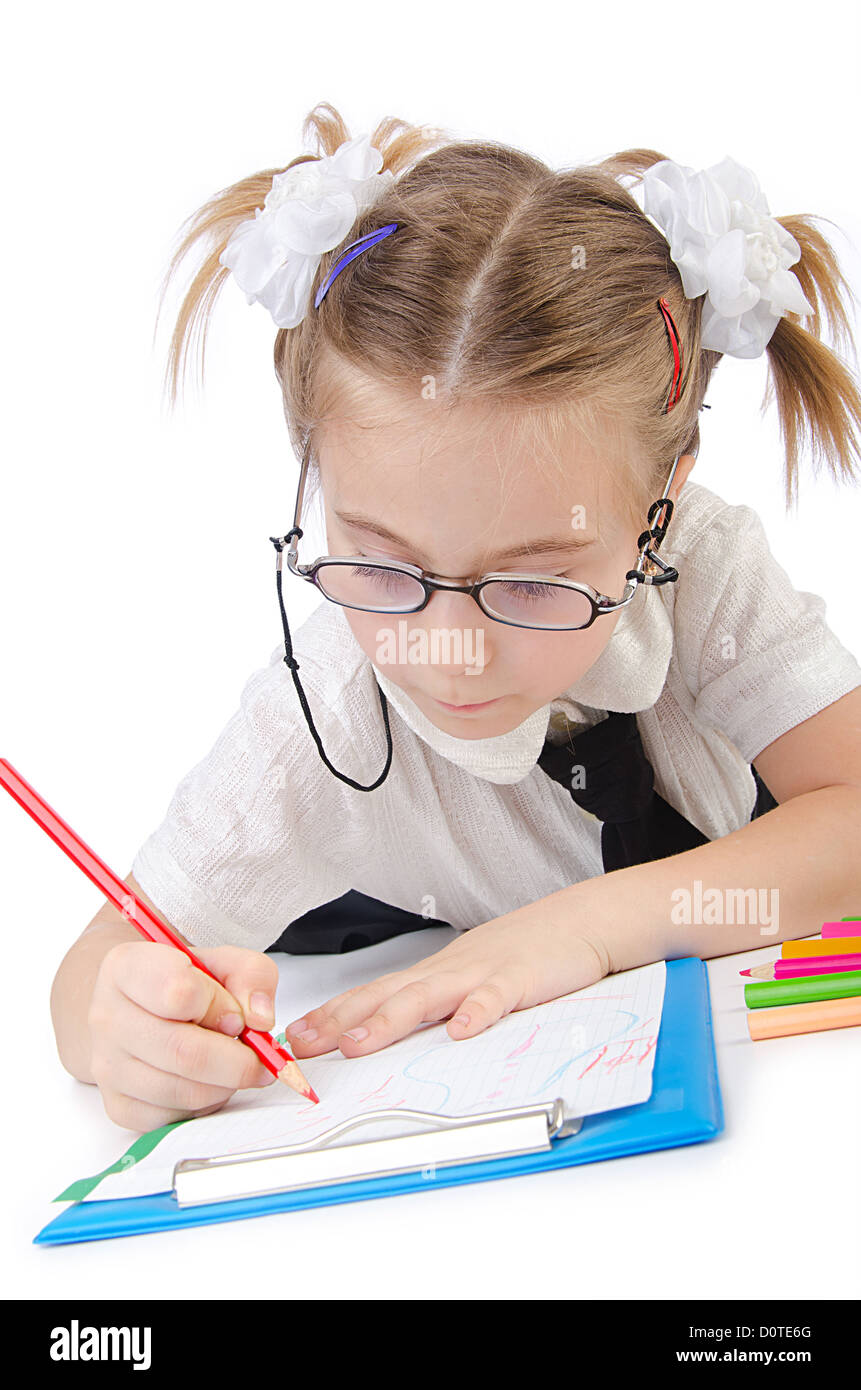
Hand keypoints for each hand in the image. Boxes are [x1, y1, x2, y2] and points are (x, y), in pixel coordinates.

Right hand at [87, 941, 280, 1131]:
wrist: (141, 1007)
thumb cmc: (184, 982)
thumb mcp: (224, 961)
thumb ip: (252, 977)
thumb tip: (259, 1020)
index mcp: (126, 968)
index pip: (178, 992)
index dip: (221, 1006)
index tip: (237, 1015)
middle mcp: (107, 1017)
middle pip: (183, 1052)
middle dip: (236, 1060)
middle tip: (257, 1056)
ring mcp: (108, 1066)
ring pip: (182, 1090)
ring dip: (224, 1084)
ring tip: (232, 1065)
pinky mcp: (118, 1105)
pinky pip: (173, 1118)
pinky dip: (204, 1105)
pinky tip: (208, 1081)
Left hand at [284, 910, 609, 1058]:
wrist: (576, 921)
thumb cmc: (520, 954)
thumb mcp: (467, 978)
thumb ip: (432, 1004)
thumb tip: (389, 1034)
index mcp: (433, 975)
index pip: (372, 994)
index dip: (331, 1016)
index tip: (292, 1036)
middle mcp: (447, 972)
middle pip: (386, 995)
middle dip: (340, 1021)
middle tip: (303, 1044)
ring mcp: (481, 974)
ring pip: (427, 996)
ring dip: (389, 1020)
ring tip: (358, 1043)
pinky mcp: (519, 979)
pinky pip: (495, 998)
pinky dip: (476, 1013)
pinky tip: (460, 1032)